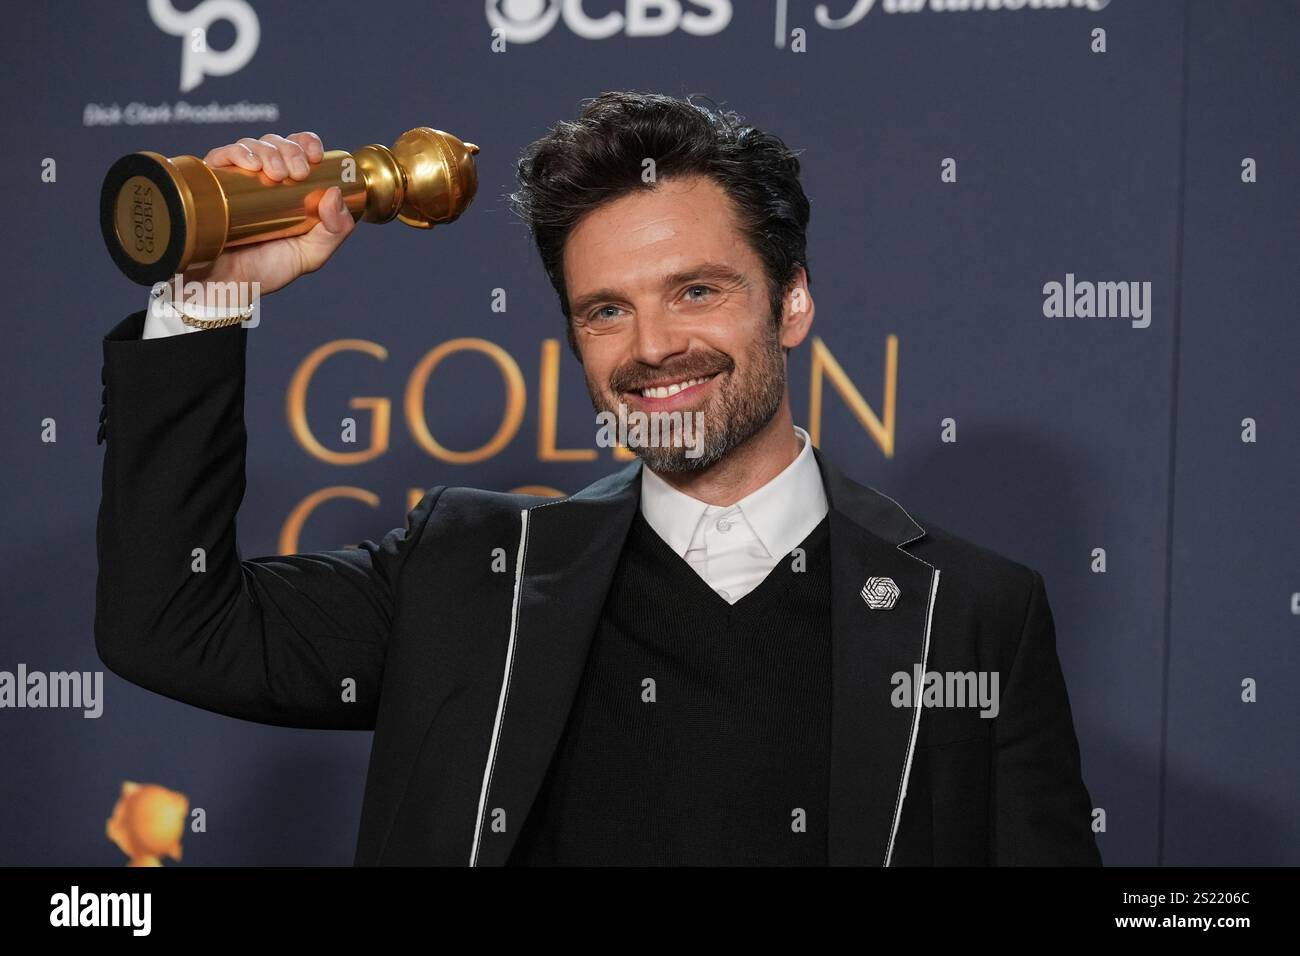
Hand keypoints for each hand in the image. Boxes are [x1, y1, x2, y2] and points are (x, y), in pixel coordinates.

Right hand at [182, 132, 355, 295]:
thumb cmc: (265, 271)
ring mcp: (234, 179)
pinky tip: (252, 166)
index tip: (316, 154)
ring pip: (252, 145)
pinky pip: (220, 155)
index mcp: (286, 189)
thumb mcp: (311, 254)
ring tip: (277, 174)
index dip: (306, 143)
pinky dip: (239, 153)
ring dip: (269, 151)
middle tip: (299, 171)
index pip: (297, 150)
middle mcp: (260, 179)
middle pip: (276, 143)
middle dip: (291, 150)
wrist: (226, 287)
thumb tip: (335, 192)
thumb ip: (335, 230)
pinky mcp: (209, 183)